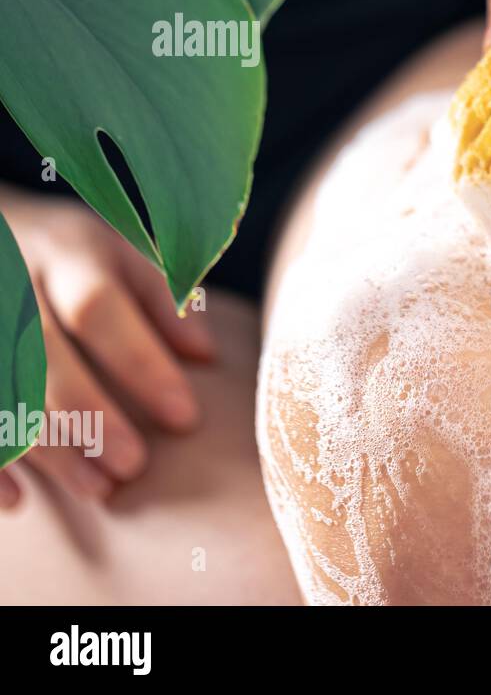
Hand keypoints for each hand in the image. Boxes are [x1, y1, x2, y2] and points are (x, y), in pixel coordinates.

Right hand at [0, 187, 213, 507]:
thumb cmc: (71, 255)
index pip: (99, 308)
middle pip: (42, 356)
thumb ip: (162, 299)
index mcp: (65, 253)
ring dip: (45, 449)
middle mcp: (12, 282)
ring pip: (2, 392)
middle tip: (134, 466)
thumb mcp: (120, 255)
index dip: (140, 365)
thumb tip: (206, 355)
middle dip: (88, 416)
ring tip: (98, 489)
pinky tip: (17, 501)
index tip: (185, 418)